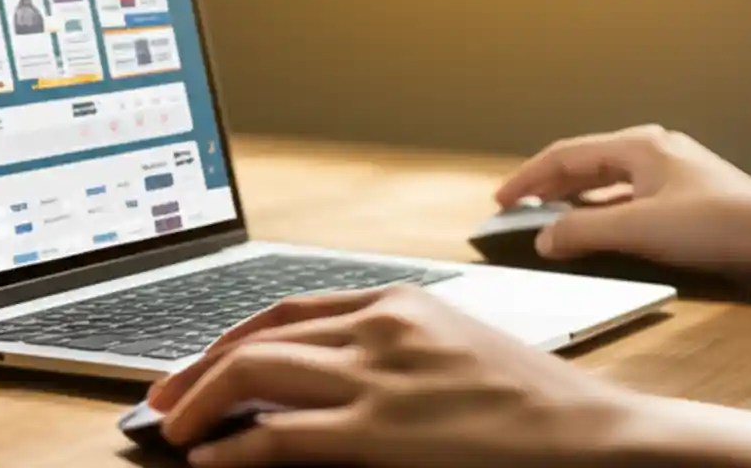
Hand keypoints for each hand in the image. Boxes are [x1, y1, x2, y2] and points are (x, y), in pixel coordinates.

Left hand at [147, 284, 635, 466]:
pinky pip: (281, 434)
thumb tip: (319, 368)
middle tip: (162, 399)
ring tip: (172, 429)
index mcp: (396, 299)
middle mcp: (378, 325)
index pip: (285, 307)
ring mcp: (377, 377)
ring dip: (199, 401)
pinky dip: (235, 445)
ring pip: (254, 372)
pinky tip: (210, 459)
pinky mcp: (380, 432)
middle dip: (195, 368)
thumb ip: (385, 344)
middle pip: (257, 335)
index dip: (228, 335)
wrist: (588, 430)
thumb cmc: (528, 394)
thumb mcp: (451, 343)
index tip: (196, 361)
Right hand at [494, 124, 750, 272]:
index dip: (527, 177)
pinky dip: (600, 210)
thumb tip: (543, 238)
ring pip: (605, 181)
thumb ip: (583, 232)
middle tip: (515, 208)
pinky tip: (592, 229)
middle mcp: (651, 151)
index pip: (565, 154)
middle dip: (546, 186)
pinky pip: (625, 197)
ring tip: (545, 218)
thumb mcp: (638, 228)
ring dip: (572, 199)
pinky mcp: (682, 197)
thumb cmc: (716, 225)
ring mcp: (669, 173)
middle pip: (584, 163)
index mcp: (638, 146)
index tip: (500, 199)